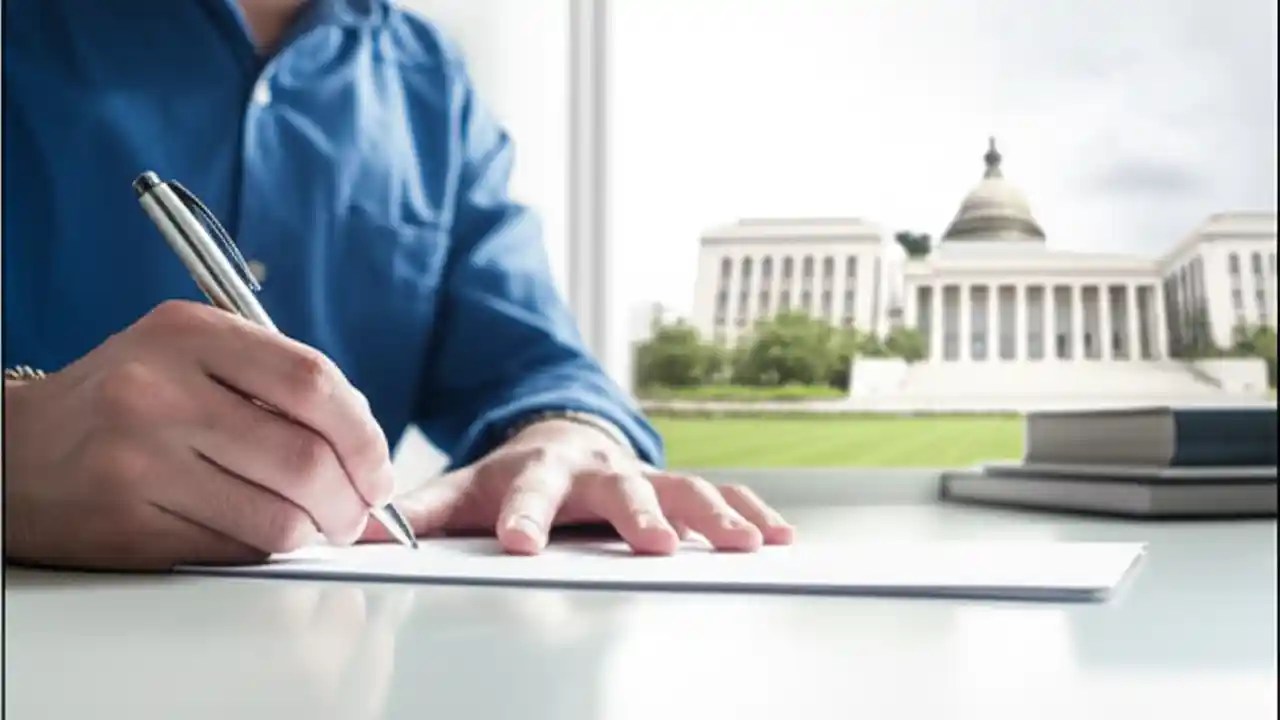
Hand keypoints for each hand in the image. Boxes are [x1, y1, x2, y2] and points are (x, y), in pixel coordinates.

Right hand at [3, 300, 394, 569]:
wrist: (16, 451)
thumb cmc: (126, 402)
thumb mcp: (192, 355)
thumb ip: (277, 384)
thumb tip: (369, 451)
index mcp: (188, 333)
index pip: (313, 382)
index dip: (365, 434)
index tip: (378, 468)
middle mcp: (160, 391)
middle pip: (306, 458)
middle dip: (353, 498)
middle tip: (358, 512)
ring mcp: (140, 460)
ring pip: (278, 516)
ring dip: (315, 531)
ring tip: (315, 526)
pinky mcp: (128, 524)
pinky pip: (235, 550)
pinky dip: (264, 549)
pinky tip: (256, 533)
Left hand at [363, 419, 794, 553]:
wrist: (555, 435)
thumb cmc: (507, 475)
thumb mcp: (460, 490)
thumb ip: (418, 516)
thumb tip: (355, 535)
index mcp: (536, 471)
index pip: (528, 493)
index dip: (525, 517)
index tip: (520, 545)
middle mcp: (594, 469)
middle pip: (620, 490)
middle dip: (640, 517)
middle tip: (657, 546)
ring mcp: (639, 472)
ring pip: (682, 488)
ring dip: (714, 516)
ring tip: (746, 545)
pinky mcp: (672, 481)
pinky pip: (717, 492)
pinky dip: (748, 510)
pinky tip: (777, 535)